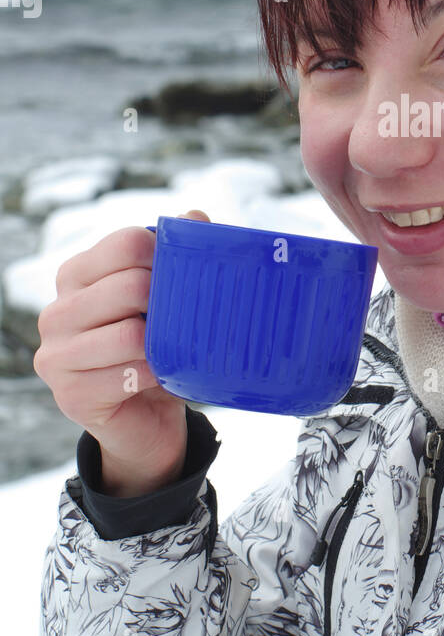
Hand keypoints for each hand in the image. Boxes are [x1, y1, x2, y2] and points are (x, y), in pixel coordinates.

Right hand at [33, 209, 211, 495]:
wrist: (146, 419)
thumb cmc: (155, 348)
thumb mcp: (166, 299)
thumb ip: (177, 255)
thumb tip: (195, 216)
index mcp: (76, 275)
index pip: (125, 244)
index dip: (165, 256)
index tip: (185, 273)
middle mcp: (57, 311)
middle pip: (130, 286)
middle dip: (168, 302)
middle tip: (186, 318)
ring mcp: (56, 355)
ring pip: (129, 335)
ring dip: (163, 344)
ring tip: (172, 349)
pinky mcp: (69, 394)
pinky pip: (129, 374)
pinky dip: (156, 375)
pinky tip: (159, 376)